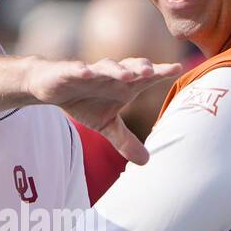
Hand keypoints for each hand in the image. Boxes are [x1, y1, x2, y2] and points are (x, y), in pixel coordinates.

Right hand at [26, 56, 182, 164]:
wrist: (51, 87)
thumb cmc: (84, 100)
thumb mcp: (106, 125)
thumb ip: (126, 140)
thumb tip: (147, 162)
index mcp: (123, 84)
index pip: (145, 77)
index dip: (161, 72)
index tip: (178, 68)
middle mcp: (111, 74)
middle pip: (130, 67)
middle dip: (141, 68)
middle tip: (152, 72)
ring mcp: (90, 71)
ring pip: (106, 67)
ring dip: (116, 70)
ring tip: (127, 74)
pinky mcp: (69, 71)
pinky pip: (76, 70)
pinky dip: (82, 71)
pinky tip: (86, 72)